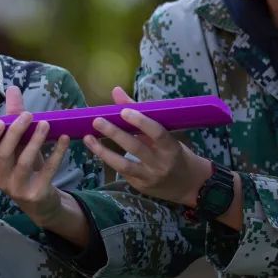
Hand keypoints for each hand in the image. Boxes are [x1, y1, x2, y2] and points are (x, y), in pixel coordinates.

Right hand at [0, 112, 88, 246]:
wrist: (42, 204)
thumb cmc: (27, 170)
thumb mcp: (19, 147)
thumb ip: (14, 118)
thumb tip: (12, 88)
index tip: (0, 121)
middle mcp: (1, 179)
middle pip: (4, 154)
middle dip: (15, 132)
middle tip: (29, 115)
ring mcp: (18, 188)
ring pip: (24, 162)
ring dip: (35, 141)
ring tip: (45, 124)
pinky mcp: (37, 193)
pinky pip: (47, 170)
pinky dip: (57, 152)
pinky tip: (63, 138)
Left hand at [82, 87, 211, 205]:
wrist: (189, 186)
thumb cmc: (177, 153)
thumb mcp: (166, 134)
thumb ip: (141, 114)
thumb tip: (116, 91)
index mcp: (171, 147)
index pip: (157, 133)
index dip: (141, 122)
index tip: (124, 111)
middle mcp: (161, 163)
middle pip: (135, 148)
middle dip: (115, 134)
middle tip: (97, 121)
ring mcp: (149, 177)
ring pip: (123, 165)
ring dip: (103, 151)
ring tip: (88, 137)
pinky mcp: (140, 186)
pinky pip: (121, 171)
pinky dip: (108, 158)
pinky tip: (95, 148)